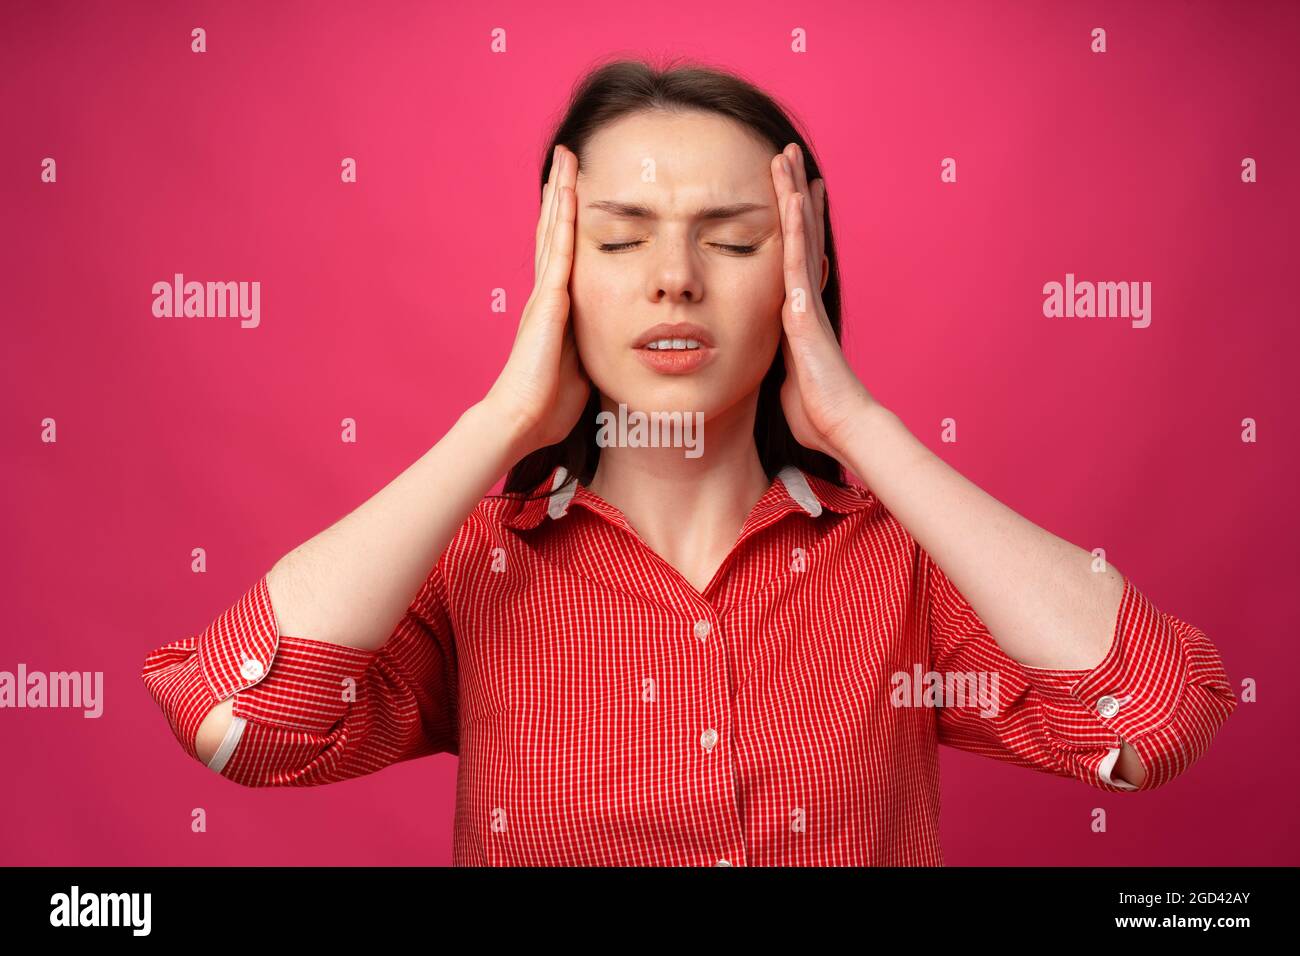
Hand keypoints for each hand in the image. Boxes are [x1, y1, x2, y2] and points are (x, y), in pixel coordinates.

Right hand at [482, 144, 591, 457]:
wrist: (522, 421)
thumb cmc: (550, 406)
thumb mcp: (582, 369)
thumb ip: (592, 349)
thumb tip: (614, 346)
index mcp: (557, 310)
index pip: (564, 255)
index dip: (569, 223)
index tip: (578, 192)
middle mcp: (548, 294)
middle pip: (555, 233)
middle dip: (562, 195)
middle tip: (568, 158)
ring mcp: (545, 295)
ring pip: (554, 232)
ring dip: (560, 194)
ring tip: (566, 158)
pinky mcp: (547, 303)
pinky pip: (559, 253)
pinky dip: (563, 221)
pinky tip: (567, 193)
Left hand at [771, 143, 875, 459]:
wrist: (843, 427)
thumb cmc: (818, 415)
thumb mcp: (789, 384)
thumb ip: (783, 366)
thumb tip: (778, 370)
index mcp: (799, 315)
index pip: (795, 258)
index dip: (796, 224)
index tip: (794, 193)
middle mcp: (805, 298)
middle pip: (801, 235)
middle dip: (794, 194)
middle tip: (788, 155)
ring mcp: (806, 300)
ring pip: (799, 236)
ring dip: (792, 194)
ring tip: (786, 155)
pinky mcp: (803, 310)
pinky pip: (796, 260)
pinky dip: (796, 226)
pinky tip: (793, 196)